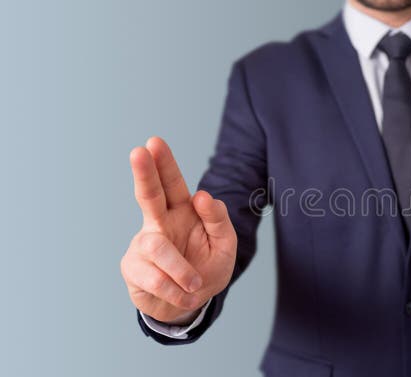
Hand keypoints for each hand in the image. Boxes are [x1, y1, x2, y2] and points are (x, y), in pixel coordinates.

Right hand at [120, 137, 236, 323]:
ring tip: (196, 283)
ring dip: (181, 269)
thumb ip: (218, 220)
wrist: (191, 303)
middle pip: (148, 195)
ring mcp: (142, 245)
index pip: (171, 182)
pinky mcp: (132, 268)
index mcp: (183, 210)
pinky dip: (175, 290)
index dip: (163, 163)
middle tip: (138, 152)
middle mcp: (159, 222)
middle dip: (144, 174)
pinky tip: (183, 293)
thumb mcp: (225, 244)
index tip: (154, 143)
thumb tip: (202, 196)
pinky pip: (154, 278)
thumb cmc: (208, 267)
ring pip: (157, 248)